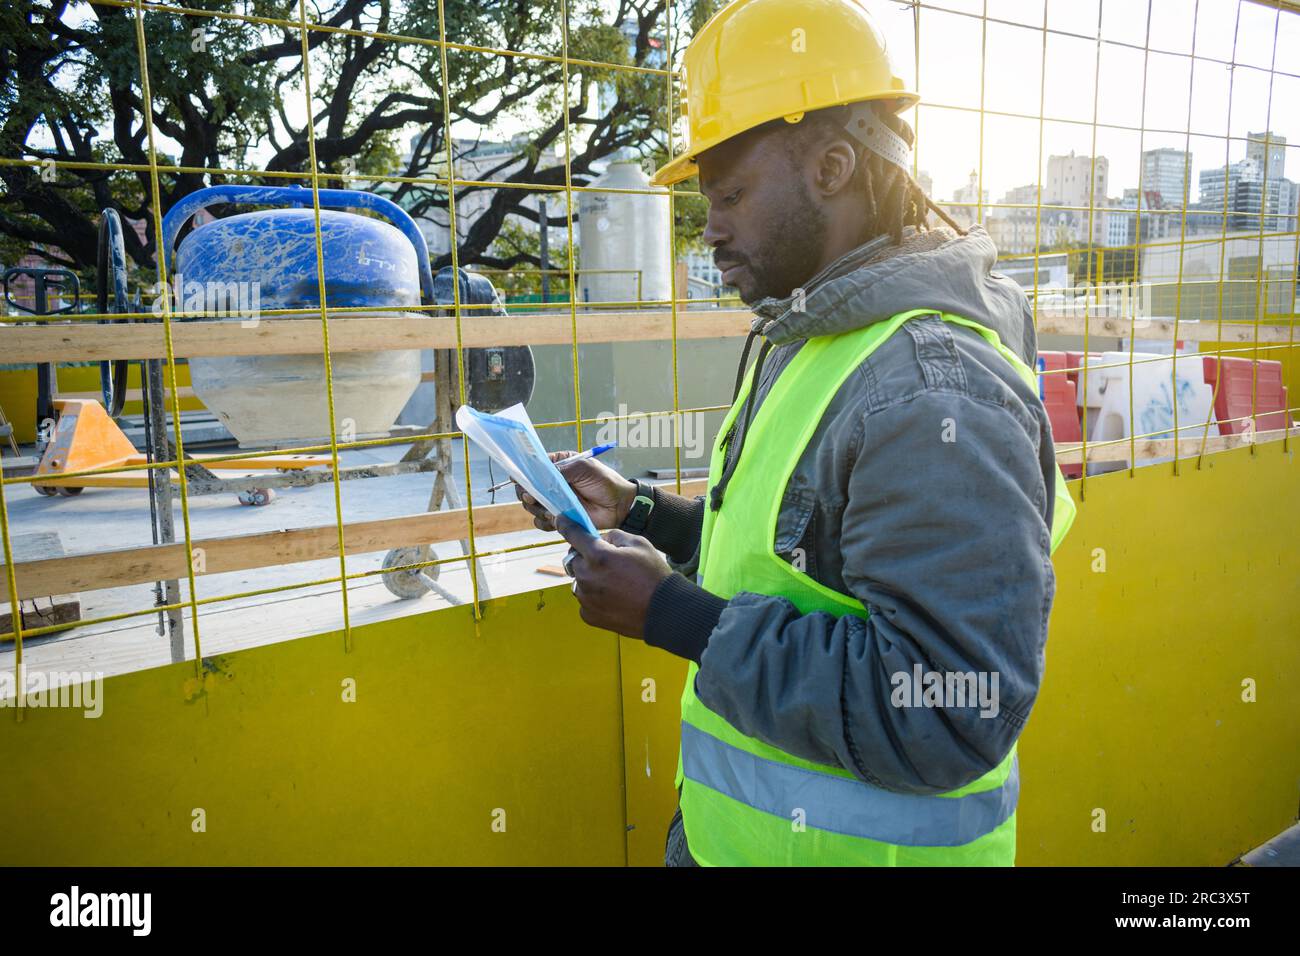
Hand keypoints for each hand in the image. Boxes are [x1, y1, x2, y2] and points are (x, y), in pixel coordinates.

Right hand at [515, 450, 636, 531]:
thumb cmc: (604, 481)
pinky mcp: (559, 517)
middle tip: (532, 496)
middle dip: (526, 493)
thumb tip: (539, 477)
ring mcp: (554, 501)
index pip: (533, 467)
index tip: (518, 477)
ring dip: (535, 508)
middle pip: (527, 488)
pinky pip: (541, 522)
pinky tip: (554, 518)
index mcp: (557, 466)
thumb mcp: (583, 468)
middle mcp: (552, 483)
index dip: (523, 472)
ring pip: (531, 506)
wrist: (619, 505)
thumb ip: (561, 470)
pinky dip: (544, 522)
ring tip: (549, 508)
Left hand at [554, 514, 671, 637]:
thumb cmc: (654, 576)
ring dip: (590, 577)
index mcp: (599, 556)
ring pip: (579, 580)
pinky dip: (594, 595)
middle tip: (608, 562)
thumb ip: (615, 536)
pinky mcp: (588, 614)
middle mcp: (587, 577)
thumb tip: (602, 539)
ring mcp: (586, 598)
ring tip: (614, 583)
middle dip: (586, 557)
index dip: (567, 525)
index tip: (561, 521)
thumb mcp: (640, 544)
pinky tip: (614, 597)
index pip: (574, 535)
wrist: (663, 611)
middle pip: (575, 559)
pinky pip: (585, 598)